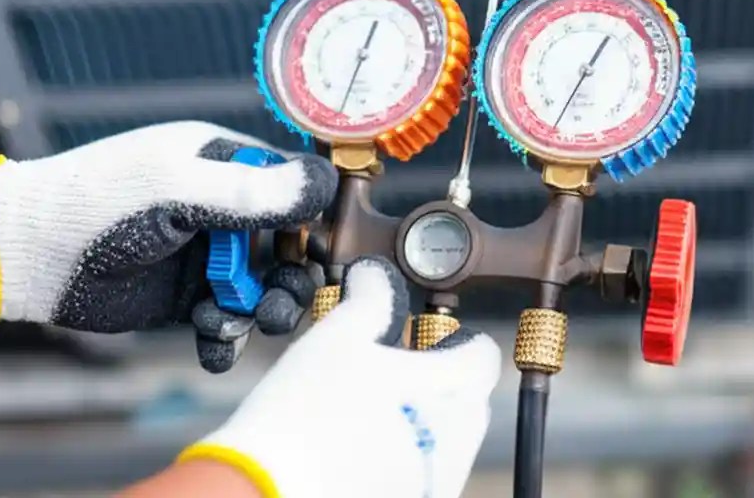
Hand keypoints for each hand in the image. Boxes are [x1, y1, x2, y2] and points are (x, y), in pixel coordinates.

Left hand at [0, 122, 335, 359]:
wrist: (29, 255)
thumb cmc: (98, 202)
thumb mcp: (178, 190)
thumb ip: (250, 192)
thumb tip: (323, 184)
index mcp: (227, 165)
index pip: (296, 186)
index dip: (316, 219)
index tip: (321, 250)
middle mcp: (225, 210)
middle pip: (291, 246)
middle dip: (294, 277)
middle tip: (280, 303)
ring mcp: (208, 257)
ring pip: (265, 288)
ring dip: (263, 310)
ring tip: (237, 321)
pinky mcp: (186, 299)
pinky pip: (228, 322)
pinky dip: (226, 337)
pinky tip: (211, 342)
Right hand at [180, 257, 501, 497]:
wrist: (271, 488)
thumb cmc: (304, 412)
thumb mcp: (337, 336)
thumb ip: (370, 300)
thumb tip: (375, 277)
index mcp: (449, 391)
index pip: (482, 357)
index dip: (462, 342)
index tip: (440, 340)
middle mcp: (454, 441)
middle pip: (470, 402)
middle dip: (445, 384)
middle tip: (403, 373)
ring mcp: (436, 480)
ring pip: (449, 442)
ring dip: (428, 421)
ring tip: (377, 411)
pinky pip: (426, 473)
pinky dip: (408, 455)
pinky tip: (367, 447)